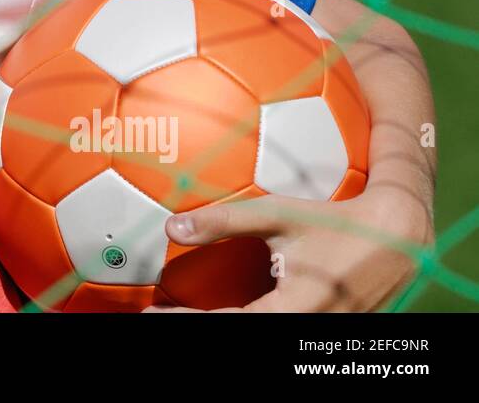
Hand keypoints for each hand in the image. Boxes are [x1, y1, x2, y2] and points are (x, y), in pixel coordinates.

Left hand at [142, 184, 433, 311]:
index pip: (230, 325)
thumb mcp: (279, 215)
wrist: (397, 236)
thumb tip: (173, 227)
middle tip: (164, 314)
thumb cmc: (338, 222)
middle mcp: (309, 330)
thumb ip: (225, 221)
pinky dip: (249, 322)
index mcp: (295, 309)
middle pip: (245, 336)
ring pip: (264, 336)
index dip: (188, 323)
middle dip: (200, 328)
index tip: (154, 313)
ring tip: (187, 313)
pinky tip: (224, 309)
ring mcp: (320, 335)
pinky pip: (281, 330)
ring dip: (226, 325)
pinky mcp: (325, 331)